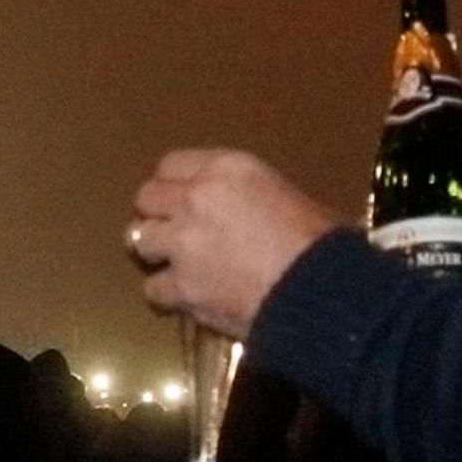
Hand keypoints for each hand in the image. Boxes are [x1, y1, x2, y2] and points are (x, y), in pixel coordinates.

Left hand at [126, 149, 338, 340]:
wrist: (320, 290)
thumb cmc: (322, 240)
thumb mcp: (286, 194)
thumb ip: (249, 195)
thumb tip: (242, 211)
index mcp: (226, 169)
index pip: (171, 164)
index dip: (176, 184)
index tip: (184, 198)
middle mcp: (195, 199)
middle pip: (147, 197)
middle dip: (159, 213)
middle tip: (177, 230)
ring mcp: (182, 244)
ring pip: (140, 239)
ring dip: (157, 251)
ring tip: (178, 263)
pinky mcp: (181, 287)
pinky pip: (153, 289)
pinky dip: (168, 294)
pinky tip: (186, 297)